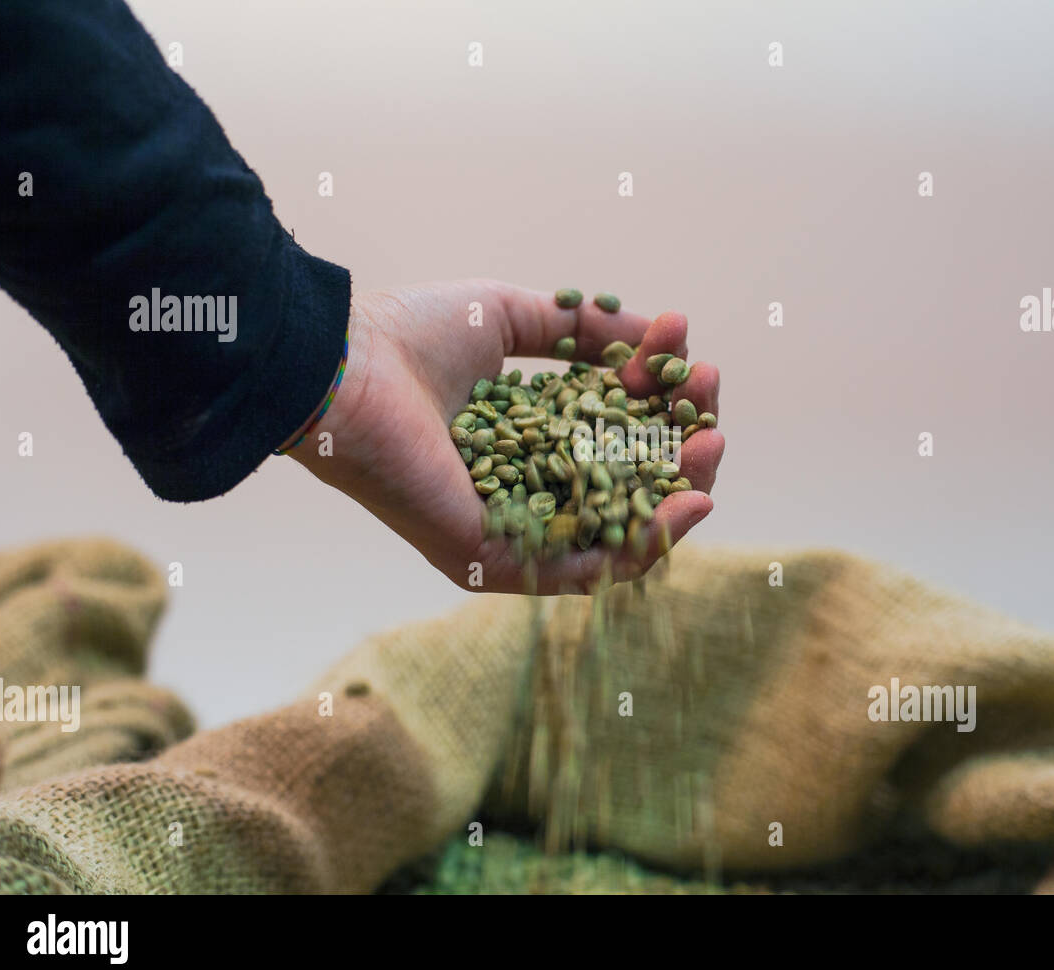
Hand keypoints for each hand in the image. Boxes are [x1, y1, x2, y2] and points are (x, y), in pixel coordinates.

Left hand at [289, 280, 723, 593]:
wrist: (343, 368)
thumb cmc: (409, 335)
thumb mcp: (512, 315)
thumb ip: (583, 328)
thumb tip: (659, 329)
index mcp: (529, 438)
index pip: (615, 431)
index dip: (662, 398)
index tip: (688, 351)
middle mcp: (526, 490)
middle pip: (626, 485)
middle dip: (680, 447)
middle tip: (710, 407)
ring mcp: (513, 530)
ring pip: (617, 532)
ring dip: (677, 494)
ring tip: (710, 445)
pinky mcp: (495, 560)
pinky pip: (584, 570)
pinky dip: (645, 541)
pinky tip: (685, 501)